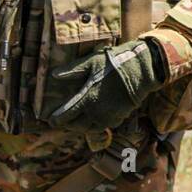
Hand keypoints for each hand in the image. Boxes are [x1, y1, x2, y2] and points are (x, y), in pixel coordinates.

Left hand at [46, 37, 166, 131]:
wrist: (141, 70)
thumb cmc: (114, 64)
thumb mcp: (91, 62)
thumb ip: (72, 70)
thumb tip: (54, 75)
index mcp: (87, 99)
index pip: (66, 115)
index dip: (56, 119)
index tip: (49, 120)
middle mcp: (96, 112)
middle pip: (77, 126)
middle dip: (67, 125)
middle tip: (62, 122)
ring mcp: (109, 116)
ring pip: (90, 129)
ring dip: (81, 127)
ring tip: (76, 123)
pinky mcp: (120, 117)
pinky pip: (104, 126)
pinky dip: (96, 125)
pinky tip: (94, 120)